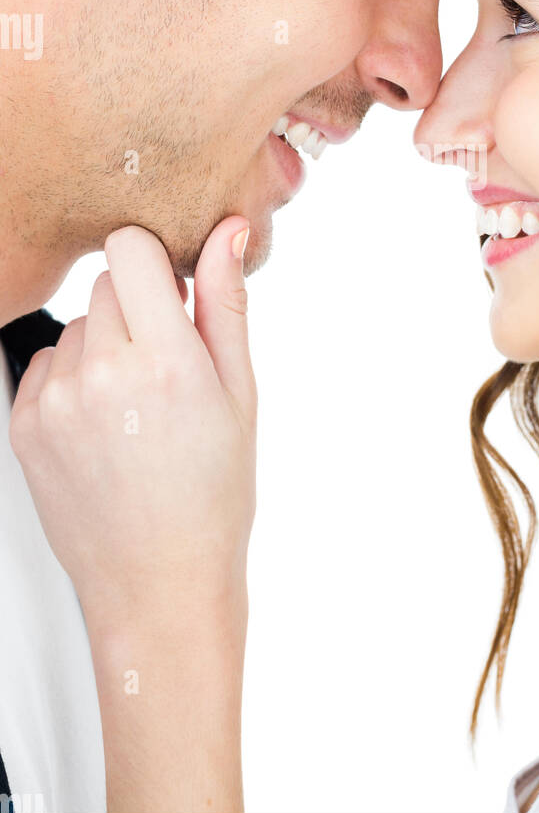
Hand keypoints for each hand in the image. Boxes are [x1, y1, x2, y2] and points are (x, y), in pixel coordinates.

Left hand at [9, 215, 256, 624]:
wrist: (159, 582)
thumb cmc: (212, 493)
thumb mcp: (239, 393)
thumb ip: (225, 303)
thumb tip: (227, 230)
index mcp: (166, 361)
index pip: (129, 248)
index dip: (154, 263)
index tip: (173, 297)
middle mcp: (103, 375)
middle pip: (105, 283)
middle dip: (135, 309)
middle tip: (164, 369)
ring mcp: (56, 402)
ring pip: (77, 326)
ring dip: (103, 346)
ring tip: (134, 409)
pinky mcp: (24, 425)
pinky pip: (46, 364)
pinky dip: (73, 381)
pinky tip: (104, 426)